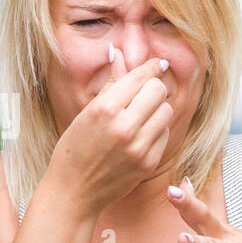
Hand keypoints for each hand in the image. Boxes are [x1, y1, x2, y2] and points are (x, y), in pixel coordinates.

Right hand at [46, 45, 173, 214]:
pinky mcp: (149, 163)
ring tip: (141, 116)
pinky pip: (165, 134)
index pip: (141, 76)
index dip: (151, 67)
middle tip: (144, 94)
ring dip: (157, 109)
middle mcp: (124, 127)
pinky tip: (141, 135)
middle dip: (153, 88)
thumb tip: (118, 52)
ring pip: (166, 111)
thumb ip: (110, 83)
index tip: (157, 64)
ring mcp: (139, 147)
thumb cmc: (76, 147)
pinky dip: (156, 130)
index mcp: (104, 109)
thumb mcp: (87, 111)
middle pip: (159, 91)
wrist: (74, 190)